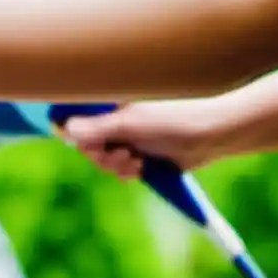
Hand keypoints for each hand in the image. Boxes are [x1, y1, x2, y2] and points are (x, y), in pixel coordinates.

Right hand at [61, 100, 236, 179]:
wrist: (212, 135)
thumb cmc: (174, 120)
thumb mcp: (130, 124)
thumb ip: (96, 128)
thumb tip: (65, 129)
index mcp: (110, 105)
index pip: (75, 117)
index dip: (72, 133)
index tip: (83, 142)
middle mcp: (116, 120)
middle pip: (85, 144)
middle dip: (99, 155)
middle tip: (119, 154)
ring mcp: (127, 138)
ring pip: (102, 160)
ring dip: (114, 165)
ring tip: (135, 162)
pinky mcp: (139, 155)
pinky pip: (119, 169)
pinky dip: (126, 172)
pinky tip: (142, 168)